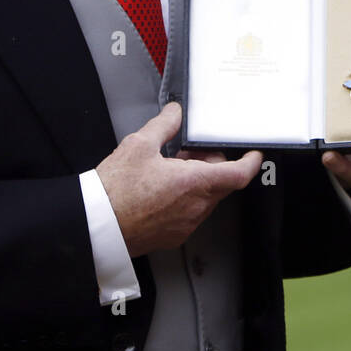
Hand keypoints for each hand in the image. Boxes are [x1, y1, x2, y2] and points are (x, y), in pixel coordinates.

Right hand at [96, 102, 261, 256]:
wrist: (97, 227)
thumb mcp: (139, 145)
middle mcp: (195, 207)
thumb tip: (175, 113)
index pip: (239, 174)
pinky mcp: (174, 236)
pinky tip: (164, 189)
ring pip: (206, 199)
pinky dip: (187, 199)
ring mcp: (186, 225)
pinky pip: (191, 214)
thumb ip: (164, 125)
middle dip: (213, 165)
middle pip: (221, 183)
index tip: (253, 154)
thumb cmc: (115, 192)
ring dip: (199, 182)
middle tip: (193, 152)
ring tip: (172, 169)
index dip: (250, 162)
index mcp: (194, 183)